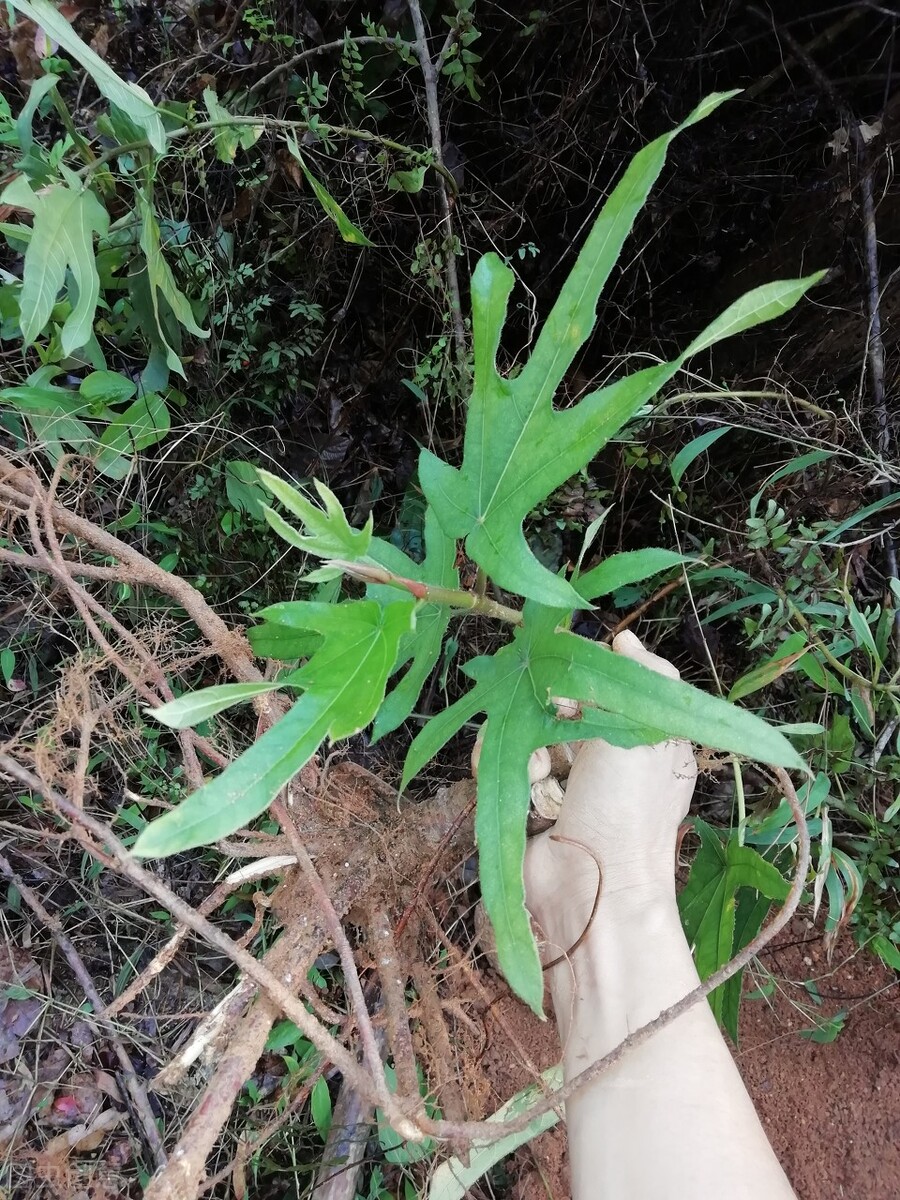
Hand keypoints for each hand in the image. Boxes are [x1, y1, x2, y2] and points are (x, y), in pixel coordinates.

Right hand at [524, 631, 696, 953]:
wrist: (591, 890)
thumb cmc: (629, 808)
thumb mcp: (652, 732)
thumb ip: (645, 676)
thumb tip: (623, 638)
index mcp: (636, 736)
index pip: (601, 682)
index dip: (581, 672)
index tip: (567, 666)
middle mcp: (597, 755)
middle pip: (554, 700)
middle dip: (546, 705)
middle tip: (554, 719)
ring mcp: (555, 779)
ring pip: (521, 726)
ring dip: (526, 743)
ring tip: (541, 769)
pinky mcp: (519, 799)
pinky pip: (497, 759)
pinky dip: (505, 766)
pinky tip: (523, 784)